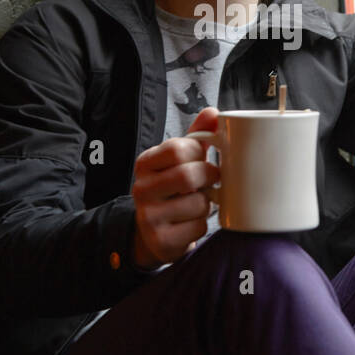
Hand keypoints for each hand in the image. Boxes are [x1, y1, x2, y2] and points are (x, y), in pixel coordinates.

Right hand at [130, 106, 220, 268]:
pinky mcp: (161, 241)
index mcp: (145, 164)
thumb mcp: (179, 161)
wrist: (153, 233)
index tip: (204, 158)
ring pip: (197, 204)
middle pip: (188, 175)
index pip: (177, 148)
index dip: (199, 153)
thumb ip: (196, 137)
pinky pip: (197, 228)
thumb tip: (213, 113)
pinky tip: (192, 222)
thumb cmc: (173, 189)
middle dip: (209, 177)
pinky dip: (203, 225)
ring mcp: (148, 217)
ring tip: (199, 203)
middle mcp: (141, 189)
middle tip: (213, 180)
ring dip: (208, 204)